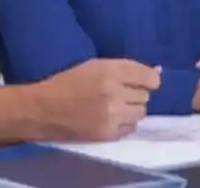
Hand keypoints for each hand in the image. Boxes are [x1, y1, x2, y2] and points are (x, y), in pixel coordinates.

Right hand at [29, 58, 160, 142]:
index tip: (146, 81)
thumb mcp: (95, 66)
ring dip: (132, 109)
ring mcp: (112, 115)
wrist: (42, 110)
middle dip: (135, 93)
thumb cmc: (68, 83)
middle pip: (145, 95)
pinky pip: (130, 128)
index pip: (148, 76)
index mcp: (110, 71)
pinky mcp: (107, 133)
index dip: (150, 79)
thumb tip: (157, 73)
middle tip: (119, 93)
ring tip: (115, 107)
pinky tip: (109, 118)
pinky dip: (124, 123)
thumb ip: (125, 69)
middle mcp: (114, 93)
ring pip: (141, 112)